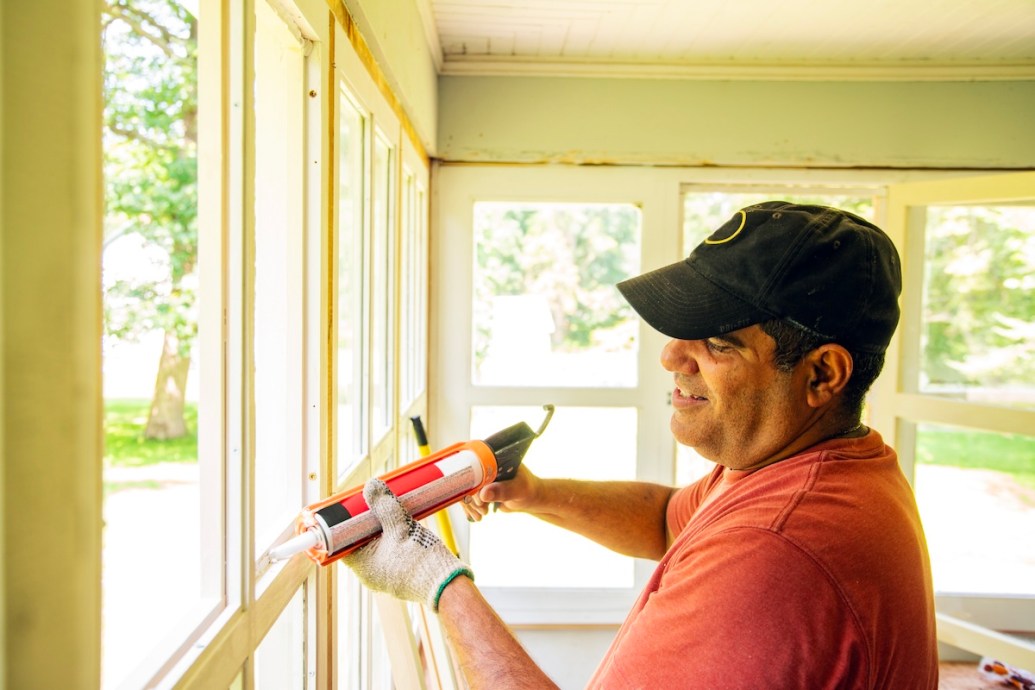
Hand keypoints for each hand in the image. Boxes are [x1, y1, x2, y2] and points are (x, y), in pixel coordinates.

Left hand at [342, 478, 472, 610]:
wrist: (447, 584)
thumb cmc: (421, 561)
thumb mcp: (400, 528)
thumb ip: (385, 507)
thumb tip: (371, 487)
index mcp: (363, 566)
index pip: (342, 542)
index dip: (345, 523)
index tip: (351, 508)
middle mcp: (370, 573)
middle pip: (360, 541)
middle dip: (366, 521)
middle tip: (372, 503)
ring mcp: (385, 575)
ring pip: (376, 545)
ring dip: (382, 528)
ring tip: (389, 510)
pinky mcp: (400, 573)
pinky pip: (389, 551)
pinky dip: (392, 537)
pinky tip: (401, 524)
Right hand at [461, 464, 542, 522]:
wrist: (529, 498)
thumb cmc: (529, 489)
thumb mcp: (519, 489)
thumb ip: (504, 490)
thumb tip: (484, 493)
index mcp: (495, 459)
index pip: (475, 466)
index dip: (473, 480)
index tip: (478, 496)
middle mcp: (486, 466)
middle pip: (467, 478)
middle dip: (471, 497)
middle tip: (482, 507)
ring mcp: (482, 478)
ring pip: (466, 490)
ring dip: (470, 505)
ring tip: (482, 514)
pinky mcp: (480, 489)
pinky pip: (468, 498)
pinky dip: (471, 508)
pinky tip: (477, 516)